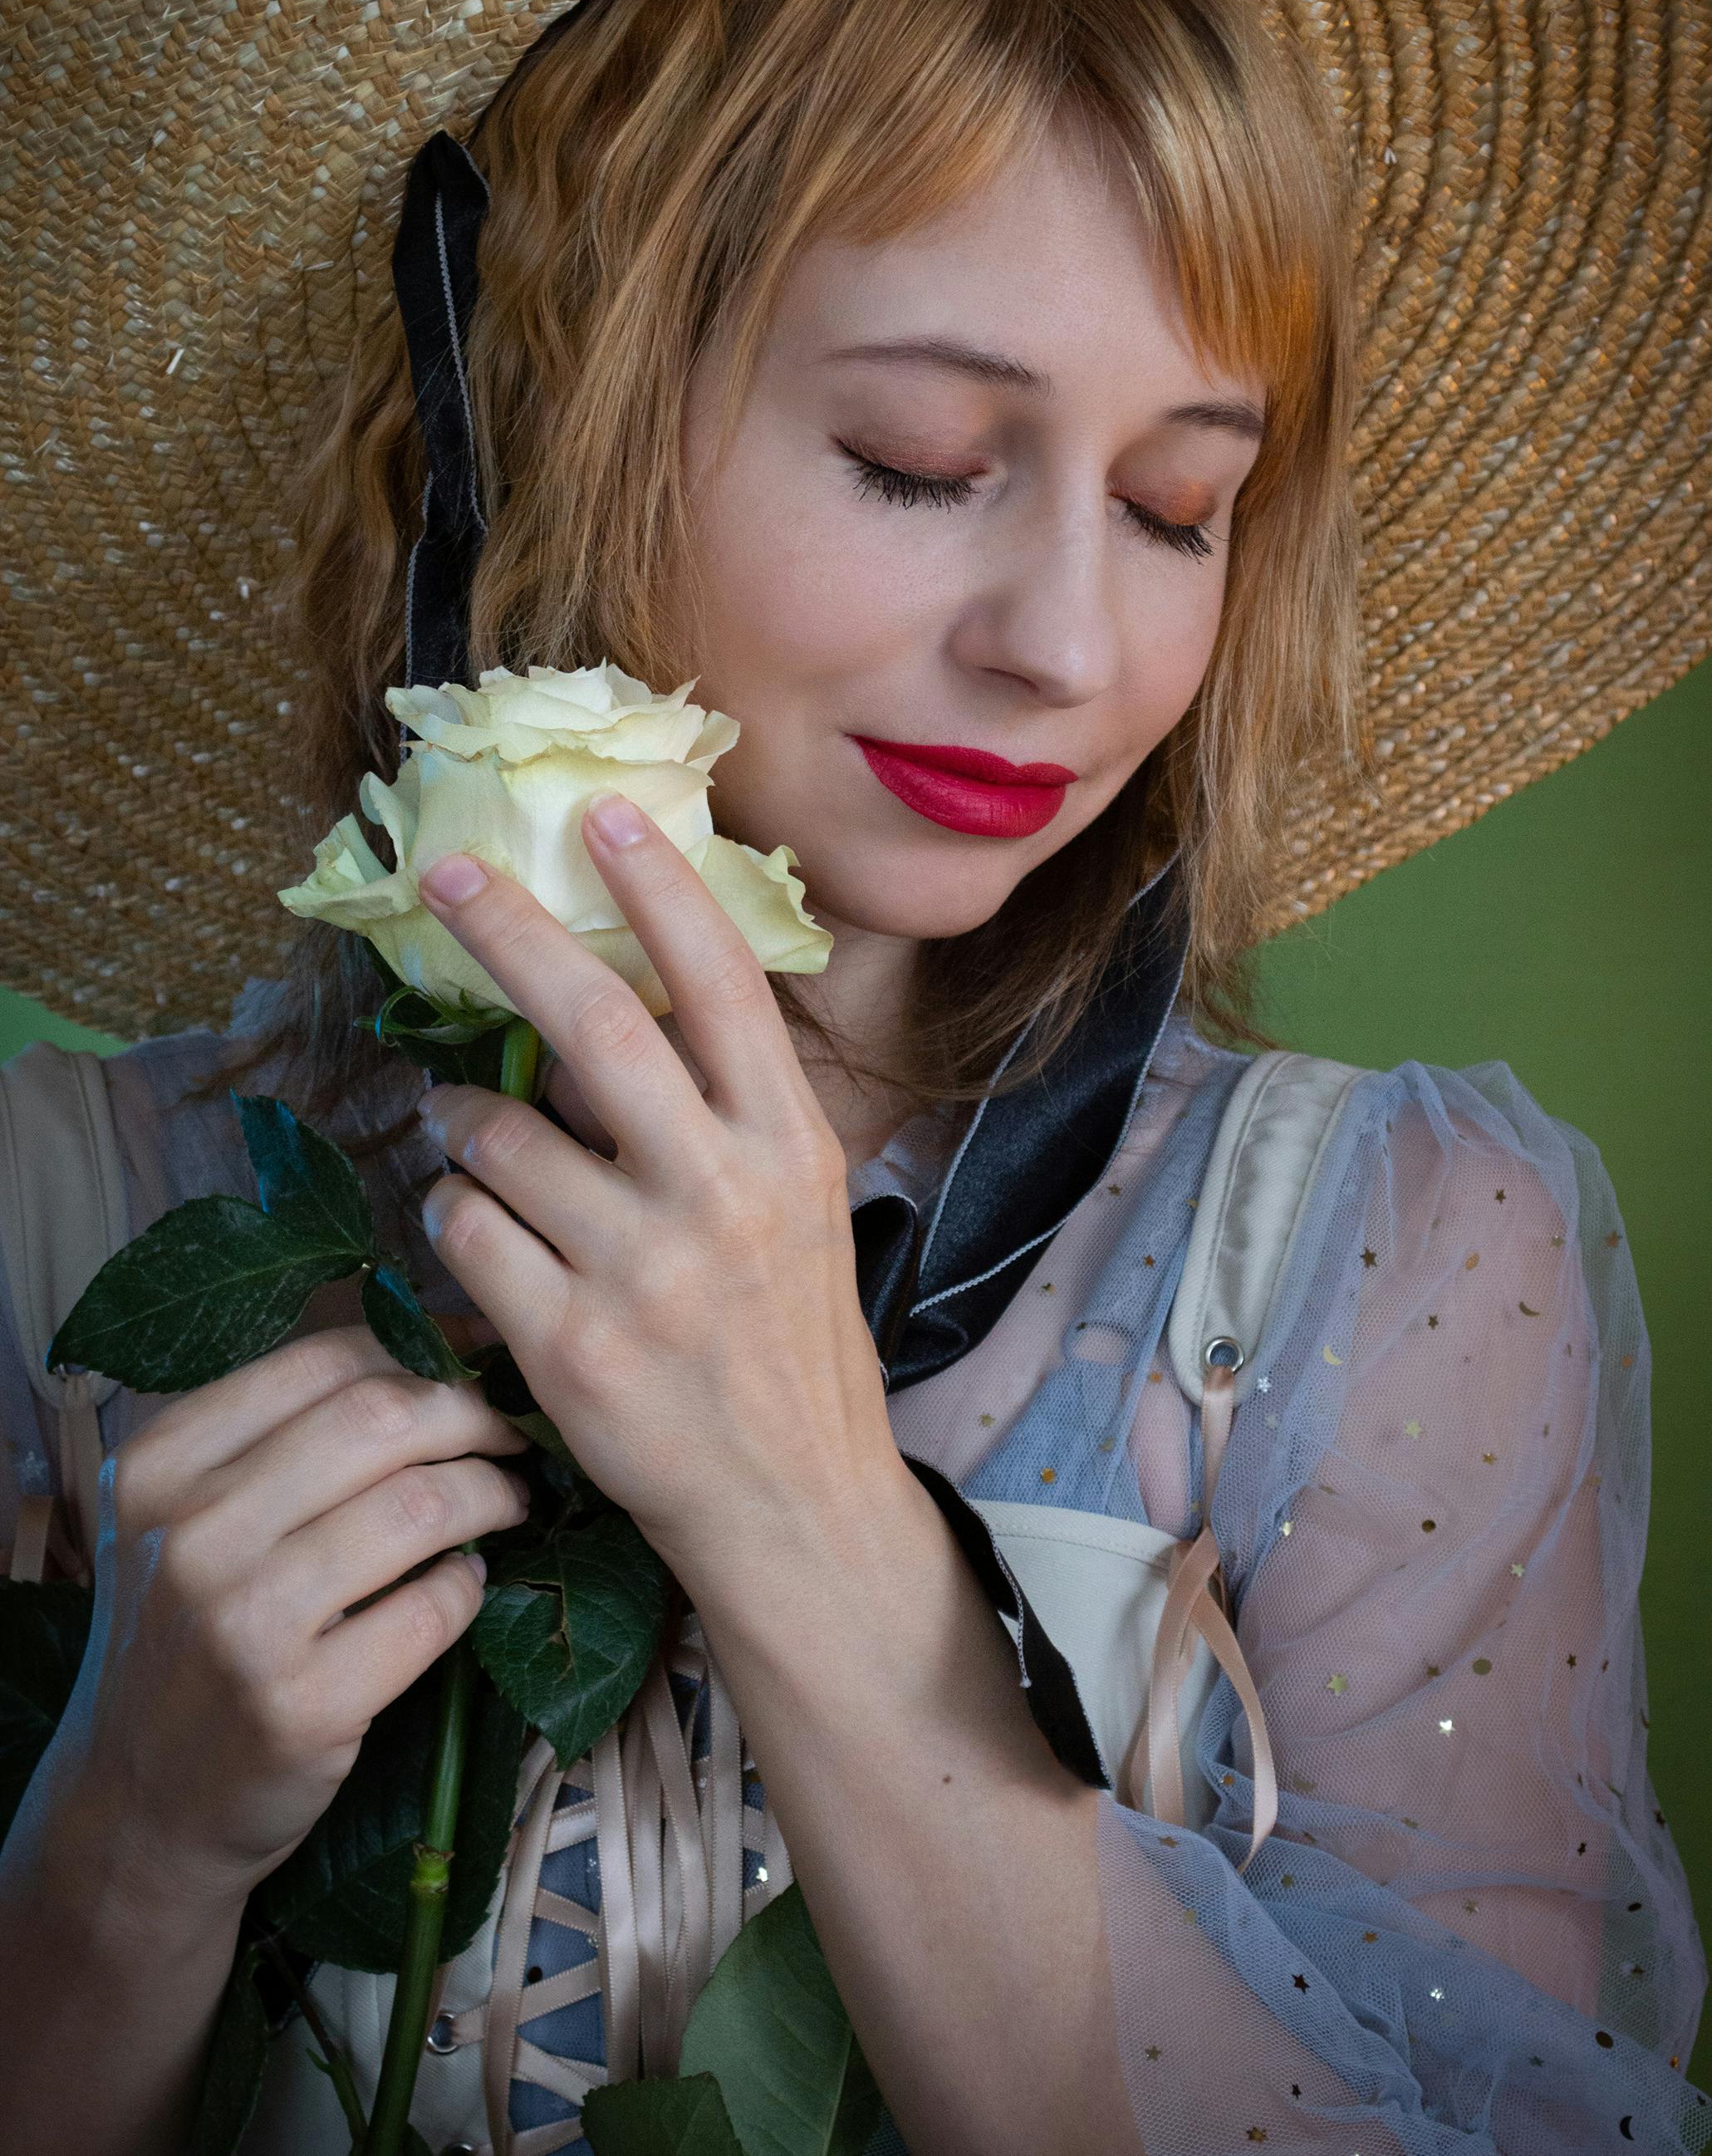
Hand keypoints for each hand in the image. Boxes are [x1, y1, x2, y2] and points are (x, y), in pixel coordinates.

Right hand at [32, 1323, 530, 1913]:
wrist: (137, 1802)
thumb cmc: (188, 1636)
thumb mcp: (189, 1516)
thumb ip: (282, 1435)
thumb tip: (439, 1349)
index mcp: (161, 1462)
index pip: (326, 1359)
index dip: (426, 1347)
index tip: (482, 1358)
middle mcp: (190, 1533)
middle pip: (382, 1417)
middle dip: (475, 1413)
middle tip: (515, 1432)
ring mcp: (243, 1623)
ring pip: (420, 1505)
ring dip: (492, 1494)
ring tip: (509, 1501)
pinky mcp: (299, 1706)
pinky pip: (432, 1609)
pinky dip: (470, 1587)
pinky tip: (466, 1585)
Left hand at [410, 794, 910, 1591]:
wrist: (795, 1506)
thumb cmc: (788, 1340)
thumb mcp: (795, 1206)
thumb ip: (721, 1111)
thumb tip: (610, 1009)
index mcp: (785, 1142)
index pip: (721, 984)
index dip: (660, 890)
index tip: (603, 816)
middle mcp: (720, 1190)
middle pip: (595, 1024)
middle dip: (509, 934)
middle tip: (448, 876)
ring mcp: (642, 1270)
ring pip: (501, 1136)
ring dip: (466, 1121)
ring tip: (476, 1135)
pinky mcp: (569, 1343)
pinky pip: (466, 1230)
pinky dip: (457, 1214)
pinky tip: (486, 1230)